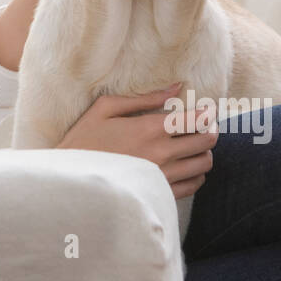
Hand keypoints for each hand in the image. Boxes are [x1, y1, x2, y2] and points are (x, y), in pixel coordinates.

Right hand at [55, 83, 217, 199]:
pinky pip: (193, 185)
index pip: (195, 119)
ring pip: (203, 164)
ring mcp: (162, 176)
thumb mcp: (106, 108)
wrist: (71, 178)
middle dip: (210, 131)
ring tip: (194, 146)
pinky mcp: (160, 193)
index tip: (206, 110)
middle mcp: (161, 153)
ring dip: (204, 153)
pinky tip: (185, 166)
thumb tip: (175, 87)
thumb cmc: (84, 138)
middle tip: (204, 126)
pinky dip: (196, 174)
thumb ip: (144, 98)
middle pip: (206, 142)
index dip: (207, 113)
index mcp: (149, 128)